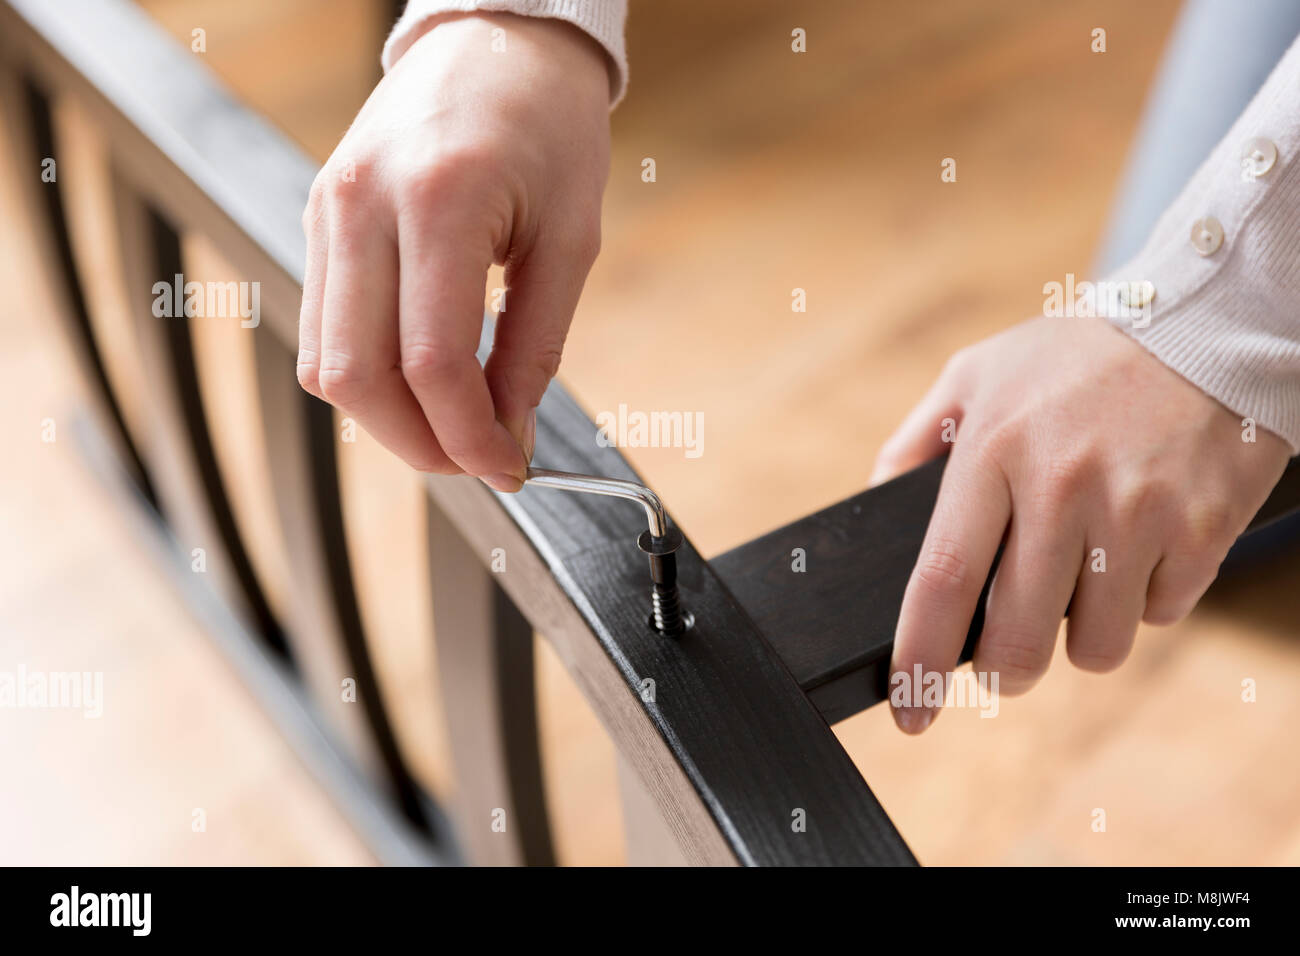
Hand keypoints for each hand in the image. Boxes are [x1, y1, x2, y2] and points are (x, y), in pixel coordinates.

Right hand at [296, 13, 611, 491]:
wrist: (496, 40)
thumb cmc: (549, 126)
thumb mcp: (571, 240)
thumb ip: (534, 345)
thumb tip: (506, 433)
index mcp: (439, 201)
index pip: (430, 363)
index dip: (469, 437)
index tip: (510, 467)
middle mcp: (364, 205)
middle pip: (358, 378)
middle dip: (421, 444)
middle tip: (480, 460)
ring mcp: (328, 210)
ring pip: (328, 363)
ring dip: (389, 418)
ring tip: (455, 426)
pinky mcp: (319, 218)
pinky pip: (326, 327)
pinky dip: (371, 373)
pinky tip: (424, 379)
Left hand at [873, 316, 1289, 732]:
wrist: (1209, 321)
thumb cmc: (1078, 356)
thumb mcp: (977, 373)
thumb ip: (915, 440)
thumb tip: (876, 504)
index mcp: (993, 451)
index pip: (941, 581)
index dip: (918, 659)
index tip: (909, 709)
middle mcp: (1061, 487)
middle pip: (1016, 640)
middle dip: (1003, 674)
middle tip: (1005, 662)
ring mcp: (1137, 512)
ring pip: (1096, 646)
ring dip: (1083, 637)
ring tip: (1084, 583)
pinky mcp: (1203, 529)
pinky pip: (1163, 615)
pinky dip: (1147, 600)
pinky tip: (1142, 549)